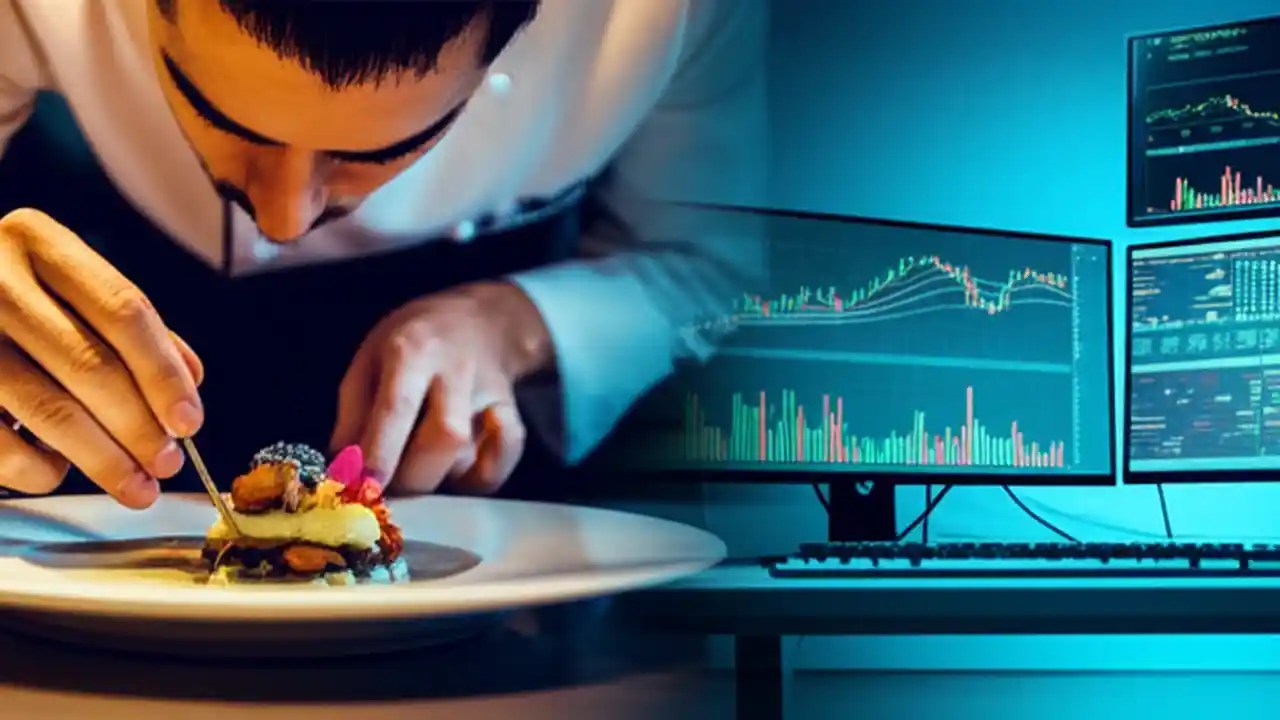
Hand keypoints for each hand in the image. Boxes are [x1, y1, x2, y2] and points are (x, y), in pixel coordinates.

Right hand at [0, 209, 204, 507]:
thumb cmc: (7, 293)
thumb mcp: (63, 282)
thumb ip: (125, 324)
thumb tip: (189, 378)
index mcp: (39, 242)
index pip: (123, 311)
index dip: (162, 374)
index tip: (189, 421)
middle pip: (89, 365)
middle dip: (138, 426)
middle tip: (166, 463)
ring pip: (48, 408)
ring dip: (102, 458)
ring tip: (135, 486)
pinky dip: (37, 468)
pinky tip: (57, 472)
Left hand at [330, 281, 552, 494]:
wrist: (482, 320)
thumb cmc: (414, 342)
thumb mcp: (370, 358)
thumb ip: (353, 413)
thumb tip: (345, 471)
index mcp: (413, 350)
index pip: (398, 407)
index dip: (380, 453)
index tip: (360, 488)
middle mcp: (458, 371)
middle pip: (444, 439)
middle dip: (411, 478)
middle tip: (388, 485)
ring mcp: (491, 394)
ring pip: (470, 457)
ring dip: (436, 478)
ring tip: (419, 464)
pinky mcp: (512, 414)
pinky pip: (502, 462)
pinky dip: (480, 478)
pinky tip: (459, 469)